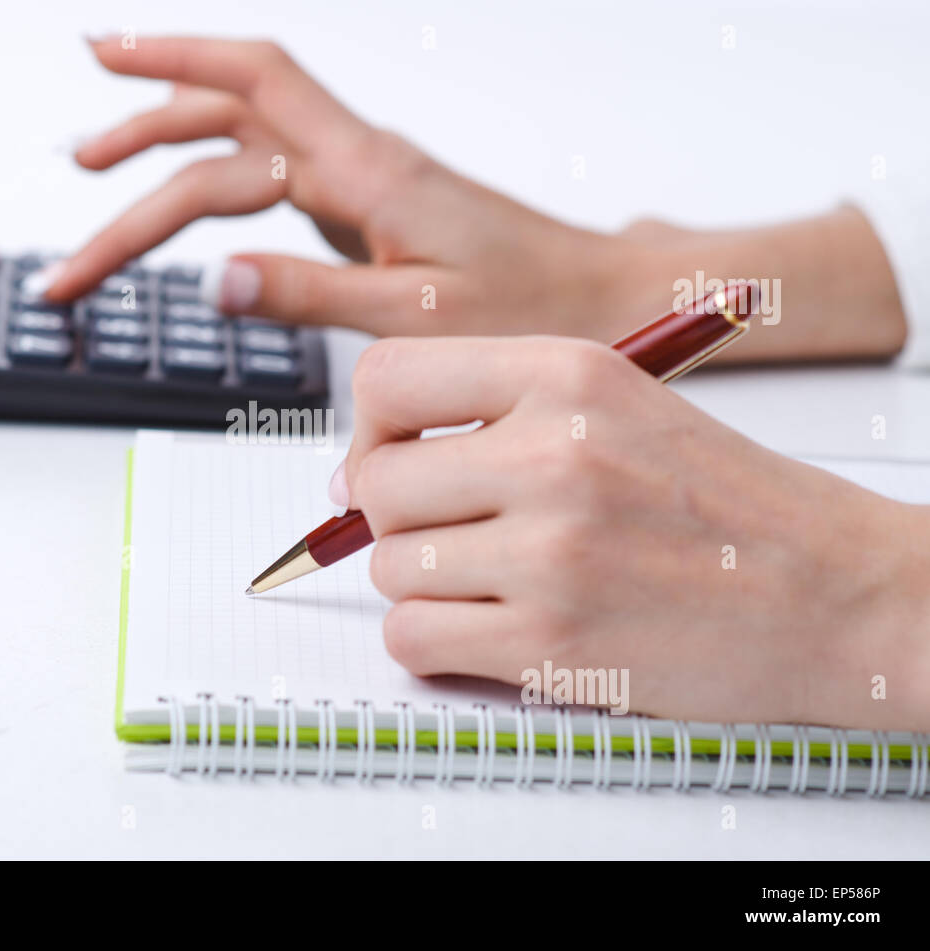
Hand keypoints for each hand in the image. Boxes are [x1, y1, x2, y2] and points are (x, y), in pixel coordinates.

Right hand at [47, 37, 909, 362]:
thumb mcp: (415, 319)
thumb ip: (309, 296)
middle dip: (141, 131)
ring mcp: (357, 183)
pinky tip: (191, 201)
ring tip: (101, 168)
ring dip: (169, 144)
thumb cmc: (531, 305)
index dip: (168, 71)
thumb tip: (212, 278)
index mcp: (367, 172)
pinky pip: (271, 175)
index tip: (96, 82)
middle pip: (228, 109)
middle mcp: (356, 161)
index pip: (249, 91)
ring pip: (244, 136)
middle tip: (75, 167)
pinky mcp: (362, 211)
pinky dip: (216, 180)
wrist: (597, 297)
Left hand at [338, 336, 929, 728]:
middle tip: (451, 534)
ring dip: (423, 584)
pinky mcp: (554, 646)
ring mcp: (553, 554)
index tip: (388, 461)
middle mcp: (554, 455)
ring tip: (495, 583)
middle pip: (377, 485)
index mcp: (568, 374)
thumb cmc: (724, 503)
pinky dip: (433, 641)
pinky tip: (489, 631)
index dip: (369, 429)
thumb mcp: (617, 406)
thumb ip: (491, 418)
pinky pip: (413, 638)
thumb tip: (351, 477)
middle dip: (396, 518)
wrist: (835, 592)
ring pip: (390, 568)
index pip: (387, 378)